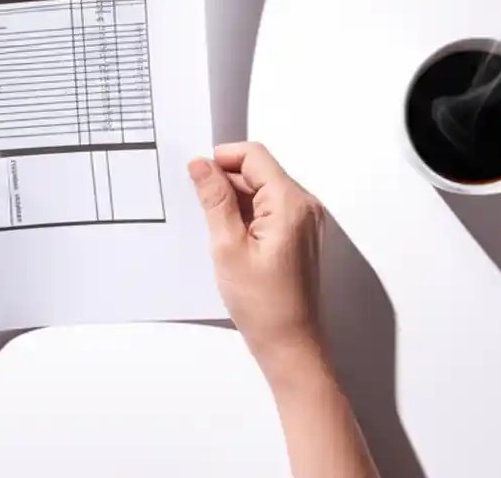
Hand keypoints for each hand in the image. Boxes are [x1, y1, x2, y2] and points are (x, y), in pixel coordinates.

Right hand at [188, 142, 326, 379]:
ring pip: (260, 191)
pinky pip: (267, 210)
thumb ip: (214, 200)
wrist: (290, 344)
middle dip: (225, 182)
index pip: (254, 156)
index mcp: (290, 204)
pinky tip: (230, 241)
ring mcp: (303, 221)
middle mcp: (303, 207)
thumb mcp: (228, 247)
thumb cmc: (264, 304)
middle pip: (258, 171)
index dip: (222, 159)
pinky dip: (245, 216)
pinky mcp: (297, 235)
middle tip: (201, 211)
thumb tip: (201, 165)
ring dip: (234, 202)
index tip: (197, 177)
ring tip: (217, 233)